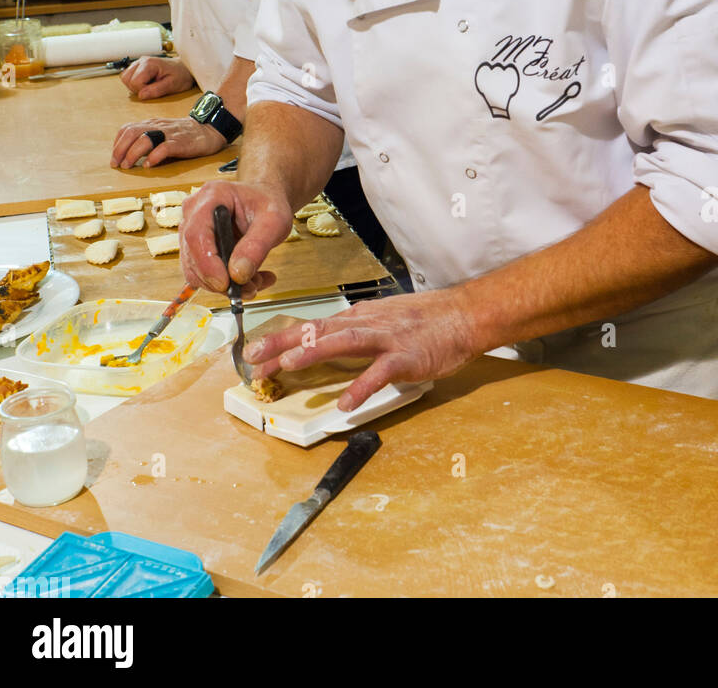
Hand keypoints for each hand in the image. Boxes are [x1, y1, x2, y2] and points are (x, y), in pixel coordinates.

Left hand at [110, 117, 224, 168]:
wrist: (209, 129)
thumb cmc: (184, 134)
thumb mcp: (162, 133)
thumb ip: (148, 140)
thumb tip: (130, 156)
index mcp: (152, 124)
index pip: (128, 128)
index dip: (118, 143)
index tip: (115, 157)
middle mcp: (158, 126)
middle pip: (132, 133)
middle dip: (120, 149)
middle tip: (117, 164)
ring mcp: (169, 134)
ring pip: (145, 139)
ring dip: (133, 154)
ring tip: (129, 166)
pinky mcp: (181, 142)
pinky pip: (164, 148)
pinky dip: (154, 156)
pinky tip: (149, 164)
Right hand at [121, 56, 194, 99]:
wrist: (185, 68)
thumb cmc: (181, 75)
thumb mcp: (173, 85)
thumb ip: (157, 90)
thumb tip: (141, 95)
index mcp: (149, 64)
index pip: (135, 82)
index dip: (143, 90)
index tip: (154, 90)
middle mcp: (142, 61)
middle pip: (126, 79)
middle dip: (137, 88)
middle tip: (152, 88)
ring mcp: (139, 63)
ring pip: (125, 78)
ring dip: (135, 86)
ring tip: (149, 85)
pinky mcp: (138, 66)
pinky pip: (128, 77)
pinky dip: (135, 83)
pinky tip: (146, 83)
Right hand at [179, 180, 291, 300]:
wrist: (263, 203)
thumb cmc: (267, 204)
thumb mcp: (274, 220)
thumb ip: (257, 245)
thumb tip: (238, 274)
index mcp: (212, 196)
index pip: (197, 234)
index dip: (207, 263)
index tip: (226, 283)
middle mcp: (193, 213)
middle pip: (193, 257)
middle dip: (221, 280)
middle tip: (252, 287)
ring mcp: (190, 231)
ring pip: (196, 271)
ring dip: (226, 286)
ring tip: (257, 281)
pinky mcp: (194, 249)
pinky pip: (203, 276)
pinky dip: (227, 284)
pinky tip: (252, 279)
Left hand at [243, 290, 478, 412]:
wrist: (464, 315)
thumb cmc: (426, 320)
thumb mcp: (384, 318)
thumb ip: (356, 331)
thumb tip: (326, 343)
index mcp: (359, 317)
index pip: (313, 326)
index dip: (282, 340)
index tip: (255, 353)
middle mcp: (367, 323)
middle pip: (319, 330)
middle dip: (284, 343)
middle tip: (254, 358)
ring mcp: (387, 339)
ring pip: (345, 342)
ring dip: (315, 351)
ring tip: (288, 365)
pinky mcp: (406, 357)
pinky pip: (381, 373)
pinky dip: (362, 387)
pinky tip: (345, 403)